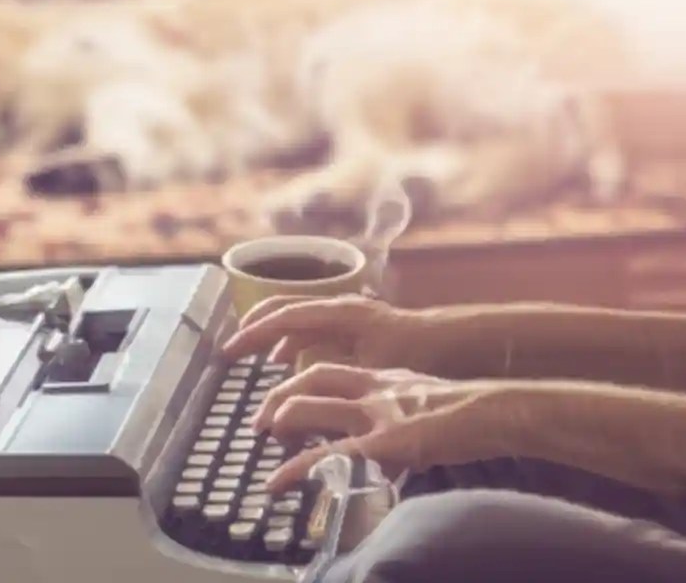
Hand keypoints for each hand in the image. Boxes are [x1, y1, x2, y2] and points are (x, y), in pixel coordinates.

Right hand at [221, 295, 426, 369]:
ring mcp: (345, 310)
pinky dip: (290, 339)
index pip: (284, 316)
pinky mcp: (353, 322)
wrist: (457, 341)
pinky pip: (310, 325)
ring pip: (296, 316)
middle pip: (283, 308)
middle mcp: (338, 304)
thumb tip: (292, 381)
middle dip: (254, 327)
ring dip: (271, 334)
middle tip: (230, 350)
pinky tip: (284, 360)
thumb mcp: (373, 367)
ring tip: (251, 357)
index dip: (253, 333)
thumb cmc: (416, 353)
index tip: (229, 350)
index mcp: (339, 311)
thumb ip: (331, 369)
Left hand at [252, 363, 509, 490]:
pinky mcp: (383, 441)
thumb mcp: (423, 404)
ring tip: (265, 439)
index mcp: (382, 376)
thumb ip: (397, 415)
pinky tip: (278, 482)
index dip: (297, 379)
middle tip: (260, 421)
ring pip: (309, 406)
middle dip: (278, 395)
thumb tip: (385, 446)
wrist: (496, 412)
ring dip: (279, 421)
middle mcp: (372, 387)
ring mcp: (375, 412)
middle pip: (310, 377)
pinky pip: (328, 454)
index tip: (281, 396)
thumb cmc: (469, 414)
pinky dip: (296, 468)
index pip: (327, 368)